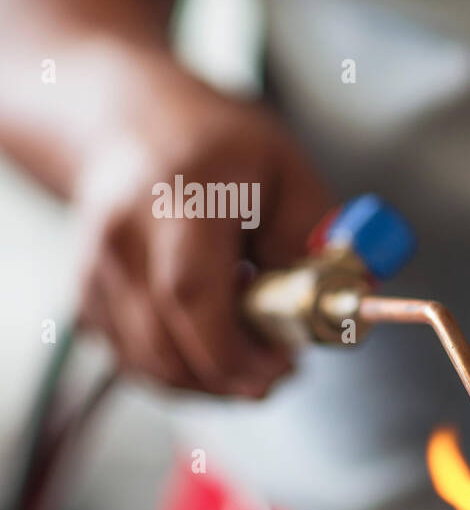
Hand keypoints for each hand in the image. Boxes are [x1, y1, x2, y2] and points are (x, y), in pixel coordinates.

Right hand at [74, 64, 333, 395]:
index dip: (237, 349)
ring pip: (149, 365)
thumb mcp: (288, 174)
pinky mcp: (86, 298)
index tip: (284, 364)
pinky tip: (215, 342)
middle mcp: (122, 236)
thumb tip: (343, 303)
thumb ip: (315, 240)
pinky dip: (183, 372)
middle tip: (282, 367)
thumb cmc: (222, 150)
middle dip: (232, 376)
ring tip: (254, 352)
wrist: (134, 128)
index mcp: (179, 198)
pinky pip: (135, 362)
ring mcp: (96, 271)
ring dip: (210, 381)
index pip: (191, 294)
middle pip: (165, 344)